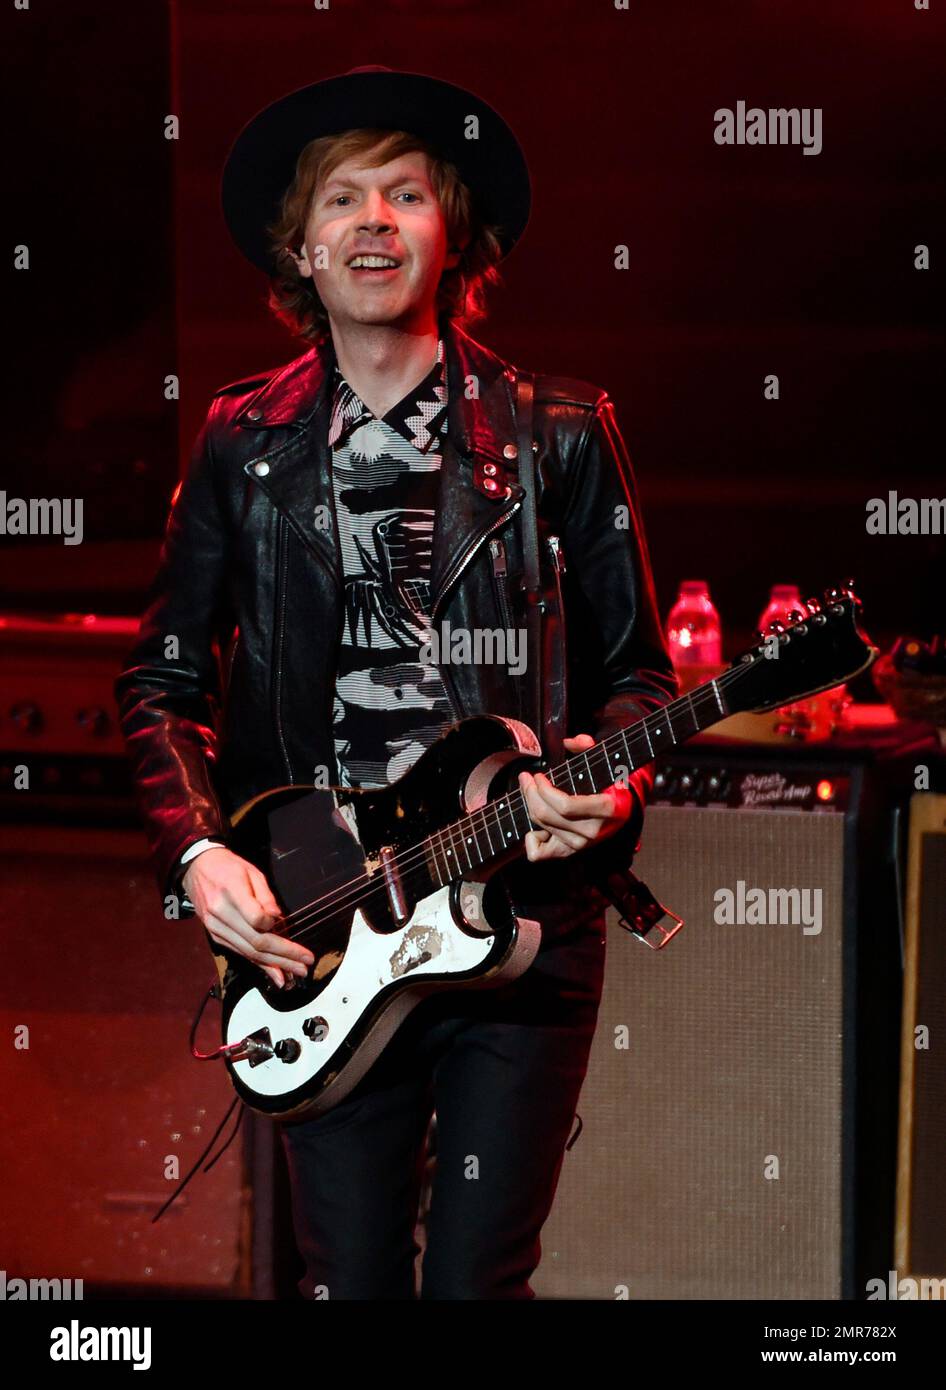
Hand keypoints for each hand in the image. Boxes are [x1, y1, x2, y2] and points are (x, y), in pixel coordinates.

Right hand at [182, 846, 314, 988]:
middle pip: (256, 941)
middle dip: (284, 955)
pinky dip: (260, 964)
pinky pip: (241, 953)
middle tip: (305, 964)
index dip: (272, 925)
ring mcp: (216, 928)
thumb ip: (265, 896)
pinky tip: (276, 973)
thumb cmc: (229, 867)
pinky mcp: (216, 936)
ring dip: (275, 965)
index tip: (284, 923)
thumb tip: (277, 918)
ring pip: (249, 952)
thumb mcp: (252, 872)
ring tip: (297, 972)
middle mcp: (220, 914)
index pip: (255, 918)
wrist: (197, 869)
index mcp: (231, 892)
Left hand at [517, 733, 633, 862]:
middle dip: (530, 793)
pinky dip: (531, 840)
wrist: (621, 812)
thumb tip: (570, 742)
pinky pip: (539, 854)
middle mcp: (593, 831)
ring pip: (541, 827)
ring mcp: (581, 845)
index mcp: (606, 809)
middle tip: (526, 779)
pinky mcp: (569, 853)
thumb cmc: (609, 785)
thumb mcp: (604, 762)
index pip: (565, 806)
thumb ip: (588, 747)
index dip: (544, 790)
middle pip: (547, 815)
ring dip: (529, 806)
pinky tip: (537, 825)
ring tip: (529, 791)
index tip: (538, 776)